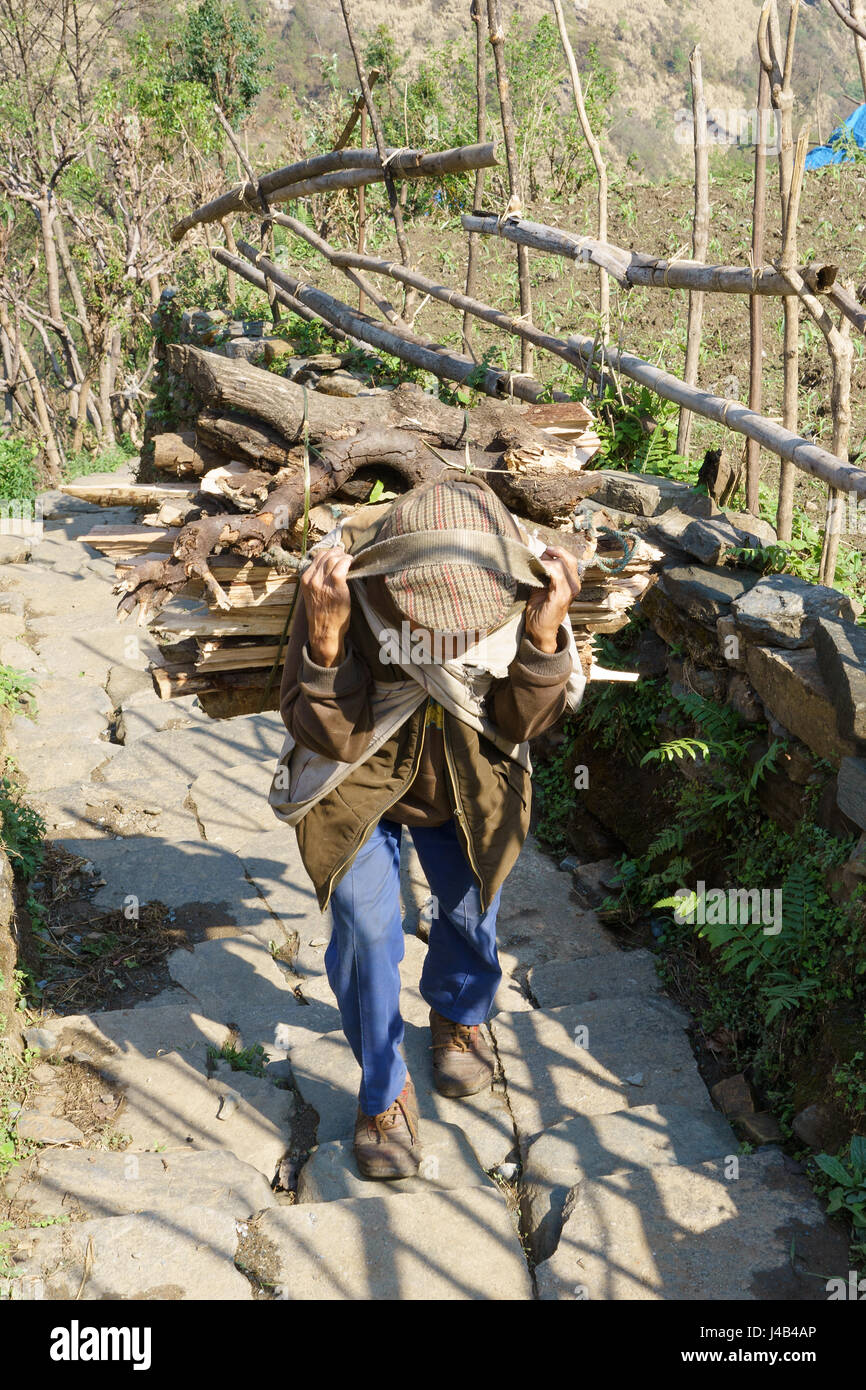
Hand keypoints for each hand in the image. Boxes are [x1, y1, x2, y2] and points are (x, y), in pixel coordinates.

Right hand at [301, 546, 353, 666]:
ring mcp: (323, 582)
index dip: (328, 553)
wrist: (324, 631)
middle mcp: (312, 579)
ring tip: (349, 560)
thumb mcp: (312, 595)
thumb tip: (328, 569)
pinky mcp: (336, 585)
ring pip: (333, 558)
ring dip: (343, 556)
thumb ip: (316, 581)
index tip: (337, 555)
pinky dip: (348, 561)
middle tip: (345, 555)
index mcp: (305, 580)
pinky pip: (342, 566)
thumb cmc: (322, 615)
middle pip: (326, 556)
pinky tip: (352, 563)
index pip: (317, 558)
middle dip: (337, 553)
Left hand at [524, 546, 580, 653]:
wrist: (540, 631)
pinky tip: (537, 571)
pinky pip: (556, 574)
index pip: (570, 559)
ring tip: (536, 566)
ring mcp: (570, 591)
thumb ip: (545, 571)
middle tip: (540, 556)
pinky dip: (546, 568)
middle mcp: (575, 585)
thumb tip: (541, 556)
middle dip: (553, 553)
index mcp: (572, 582)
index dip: (557, 552)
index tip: (543, 553)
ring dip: (547, 561)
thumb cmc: (540, 609)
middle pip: (569, 559)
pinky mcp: (562, 596)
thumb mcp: (542, 585)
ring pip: (562, 564)